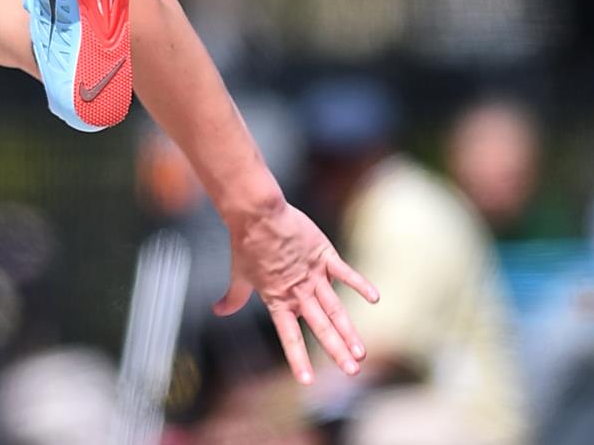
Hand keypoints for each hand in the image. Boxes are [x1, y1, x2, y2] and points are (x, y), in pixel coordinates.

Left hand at [213, 200, 379, 384]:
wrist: (256, 213)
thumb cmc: (245, 243)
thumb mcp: (238, 275)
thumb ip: (234, 297)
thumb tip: (218, 310)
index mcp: (277, 299)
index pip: (289, 335)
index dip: (298, 358)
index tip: (307, 381)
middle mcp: (298, 291)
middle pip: (320, 326)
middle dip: (337, 350)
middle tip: (352, 371)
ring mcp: (313, 274)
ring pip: (335, 307)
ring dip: (349, 330)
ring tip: (361, 351)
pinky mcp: (323, 255)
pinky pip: (344, 272)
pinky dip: (359, 284)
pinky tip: (375, 298)